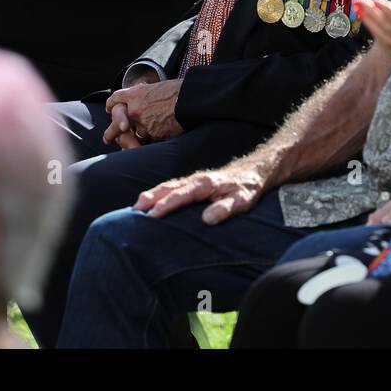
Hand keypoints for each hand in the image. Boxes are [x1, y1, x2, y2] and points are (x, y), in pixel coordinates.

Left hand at [102, 78, 182, 148]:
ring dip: (133, 140)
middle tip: (107, 139)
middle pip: (116, 121)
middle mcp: (135, 109)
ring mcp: (144, 124)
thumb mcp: (157, 87)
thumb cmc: (178, 90)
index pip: (116, 99)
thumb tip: (143, 100)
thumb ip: (146, 95)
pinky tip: (155, 142)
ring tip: (130, 146)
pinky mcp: (154, 135)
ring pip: (134, 136)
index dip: (111, 104)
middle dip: (111, 132)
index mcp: (136, 94)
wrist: (190, 99)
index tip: (109, 108)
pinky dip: (151, 142)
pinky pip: (149, 141)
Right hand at [135, 164, 267, 223]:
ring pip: (168, 186)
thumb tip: (206, 219)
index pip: (181, 195)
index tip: (152, 215)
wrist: (255, 171)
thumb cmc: (248, 188)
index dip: (166, 205)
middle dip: (151, 197)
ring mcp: (193, 180)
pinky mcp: (194, 184)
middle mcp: (196, 180)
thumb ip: (225, 208)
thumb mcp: (242, 200)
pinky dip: (159, 194)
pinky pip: (173, 188)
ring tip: (136, 207)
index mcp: (205, 184)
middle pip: (169, 187)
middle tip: (135, 209)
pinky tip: (152, 202)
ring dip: (152, 195)